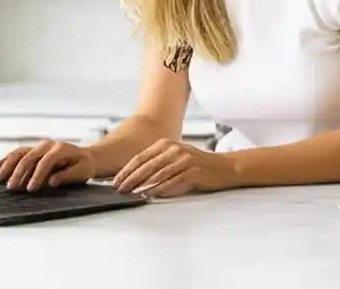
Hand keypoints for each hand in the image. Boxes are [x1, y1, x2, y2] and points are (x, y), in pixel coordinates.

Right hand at [0, 139, 96, 191]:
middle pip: (29, 157)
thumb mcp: (83, 171)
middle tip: (11, 188)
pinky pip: (16, 154)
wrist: (87, 156)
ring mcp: (38, 146)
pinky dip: (3, 161)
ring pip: (19, 154)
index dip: (37, 175)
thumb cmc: (85, 165)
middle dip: (19, 173)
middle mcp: (47, 145)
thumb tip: (52, 181)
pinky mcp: (32, 150)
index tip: (31, 189)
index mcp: (61, 149)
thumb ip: (68, 175)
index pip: (46, 162)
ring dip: (7, 166)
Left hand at [112, 138, 235, 197]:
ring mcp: (183, 158)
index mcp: (166, 144)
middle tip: (119, 190)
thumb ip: (158, 164)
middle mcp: (174, 148)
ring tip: (130, 194)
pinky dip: (158, 189)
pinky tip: (149, 195)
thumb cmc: (198, 167)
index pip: (140, 157)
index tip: (115, 181)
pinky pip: (171, 181)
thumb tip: (134, 179)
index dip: (126, 170)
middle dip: (130, 179)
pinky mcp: (192, 170)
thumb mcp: (176, 159)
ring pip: (157, 174)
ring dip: (141, 185)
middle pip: (146, 165)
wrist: (224, 168)